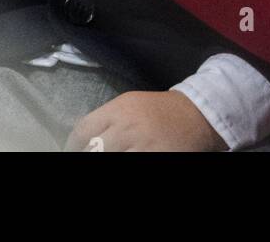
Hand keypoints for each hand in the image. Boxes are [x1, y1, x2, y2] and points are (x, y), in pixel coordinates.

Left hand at [66, 90, 228, 152]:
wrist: (197, 114)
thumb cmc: (159, 111)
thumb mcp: (130, 105)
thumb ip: (108, 119)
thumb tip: (81, 141)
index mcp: (118, 109)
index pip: (83, 130)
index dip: (72, 146)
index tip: (72, 152)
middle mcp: (126, 126)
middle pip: (94, 150)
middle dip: (89, 156)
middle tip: (90, 158)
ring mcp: (141, 145)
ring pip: (111, 159)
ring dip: (106, 161)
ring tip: (111, 157)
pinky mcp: (155, 158)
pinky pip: (131, 165)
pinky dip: (126, 165)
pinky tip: (126, 162)